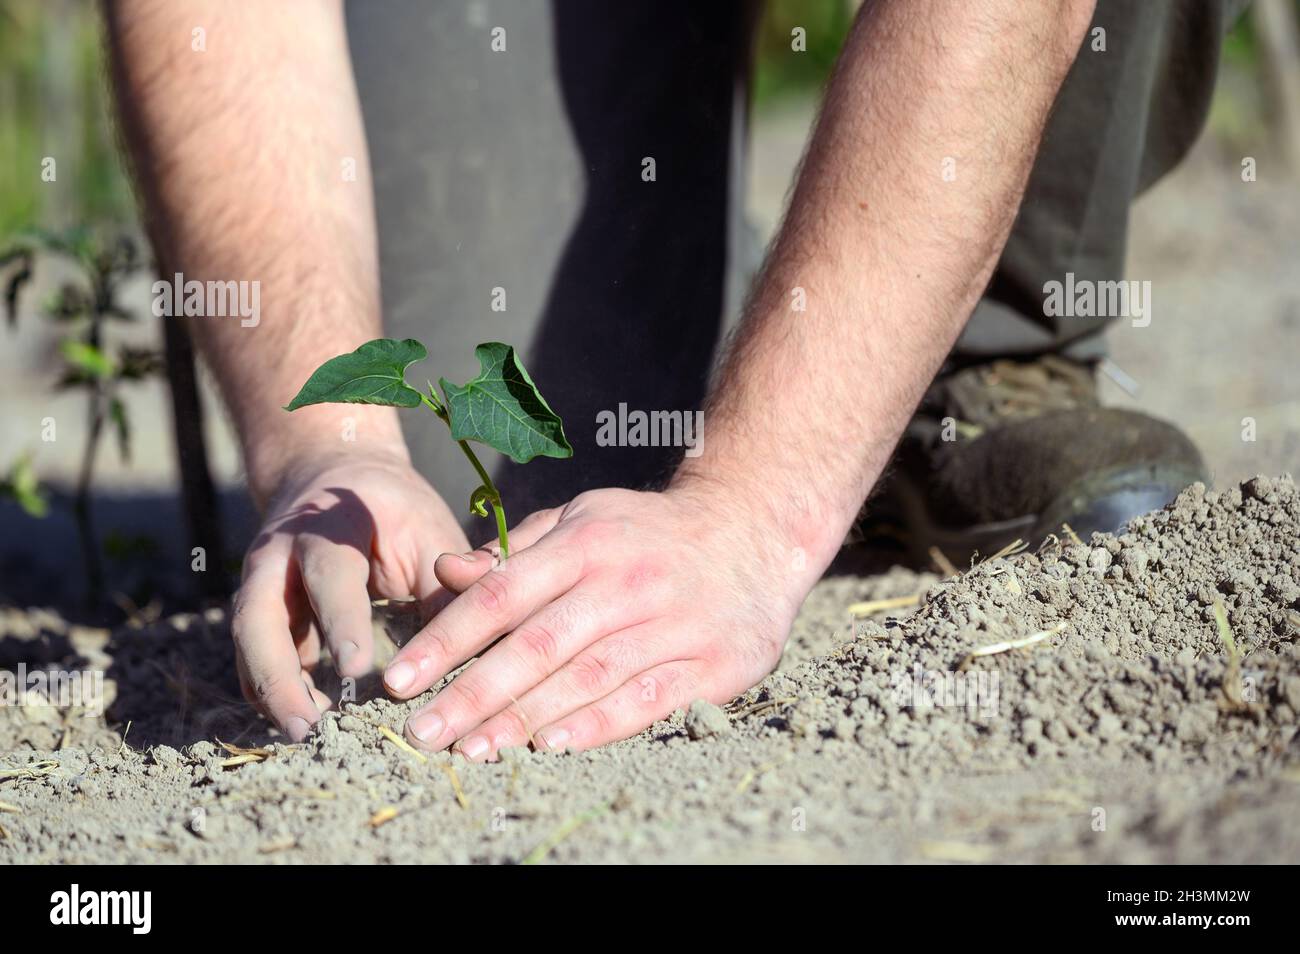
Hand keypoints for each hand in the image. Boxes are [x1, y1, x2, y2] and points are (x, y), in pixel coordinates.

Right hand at [232, 451, 469, 739]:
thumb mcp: (430, 532)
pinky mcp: (258, 612)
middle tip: (308, 727)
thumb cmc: (396, 513)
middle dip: (279, 675)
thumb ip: (449, 583)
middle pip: (258, 615)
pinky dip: (269, 691)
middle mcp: (279, 553)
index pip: (330, 574)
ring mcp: (258, 583)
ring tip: (303, 736)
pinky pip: (252, 656)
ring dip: (270, 692)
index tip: (359, 670)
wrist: (334, 477)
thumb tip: (481, 642)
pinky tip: (301, 721)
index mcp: (329, 525)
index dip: (342, 621)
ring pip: (247, 642)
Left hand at [384, 484, 808, 758]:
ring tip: (472, 750)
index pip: (503, 594)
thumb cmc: (647, 534)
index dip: (447, 639)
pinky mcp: (712, 662)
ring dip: (525, 719)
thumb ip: (514, 551)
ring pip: (587, 677)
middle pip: (538, 644)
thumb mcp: (582, 520)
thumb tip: (444, 573)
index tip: (400, 680)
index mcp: (587, 542)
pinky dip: (599, 725)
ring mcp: (672, 622)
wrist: (754, 531)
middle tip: (422, 734)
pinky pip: (647, 699)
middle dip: (473, 693)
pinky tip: (552, 747)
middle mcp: (626, 581)